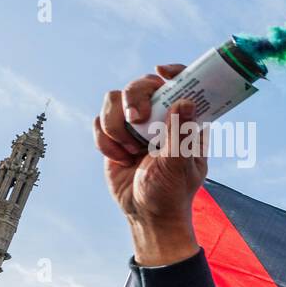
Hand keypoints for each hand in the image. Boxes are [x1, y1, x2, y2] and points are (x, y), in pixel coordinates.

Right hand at [94, 64, 204, 265]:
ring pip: (114, 99)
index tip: (161, 72)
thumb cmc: (170, 193)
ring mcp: (136, 126)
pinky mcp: (114, 135)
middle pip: (142, 84)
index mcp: (185, 123)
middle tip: (136, 117)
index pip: (182, 85)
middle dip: (134, 96)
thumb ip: (180, 133)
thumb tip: (184, 101)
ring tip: (129, 150)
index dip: (174, 71)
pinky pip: (100, 121)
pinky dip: (105, 140)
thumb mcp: (179, 165)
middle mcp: (160, 118)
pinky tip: (120, 158)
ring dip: (116, 124)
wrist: (146, 215)